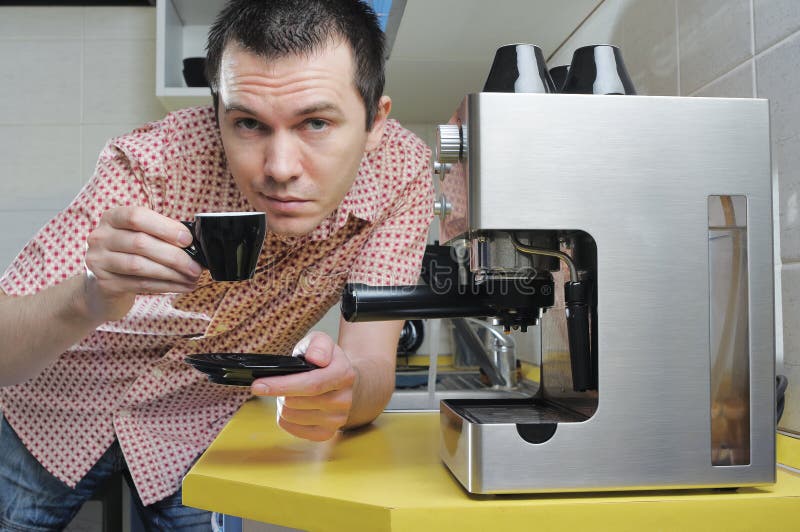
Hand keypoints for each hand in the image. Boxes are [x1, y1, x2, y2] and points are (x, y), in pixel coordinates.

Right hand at [82, 206, 201, 321]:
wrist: (104, 287)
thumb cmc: (131, 256)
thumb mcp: (142, 237)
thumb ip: (162, 235)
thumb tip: (193, 243)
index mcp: (112, 218)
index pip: (137, 216)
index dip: (165, 227)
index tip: (187, 240)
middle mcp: (100, 237)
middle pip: (140, 243)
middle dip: (174, 256)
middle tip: (196, 266)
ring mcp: (99, 261)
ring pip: (140, 266)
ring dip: (172, 273)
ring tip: (192, 278)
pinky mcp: (105, 284)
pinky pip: (140, 284)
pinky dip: (166, 286)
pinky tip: (182, 286)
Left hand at [251, 331, 357, 440]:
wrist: (339, 380)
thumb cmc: (324, 359)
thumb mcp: (320, 341)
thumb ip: (318, 344)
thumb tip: (315, 358)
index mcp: (344, 374)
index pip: (311, 384)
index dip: (282, 385)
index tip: (257, 386)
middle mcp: (344, 400)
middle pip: (296, 402)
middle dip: (280, 391)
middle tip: (281, 382)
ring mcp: (337, 419)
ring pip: (291, 416)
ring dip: (283, 404)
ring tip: (290, 393)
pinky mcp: (327, 434)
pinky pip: (293, 429)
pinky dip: (286, 418)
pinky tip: (293, 407)